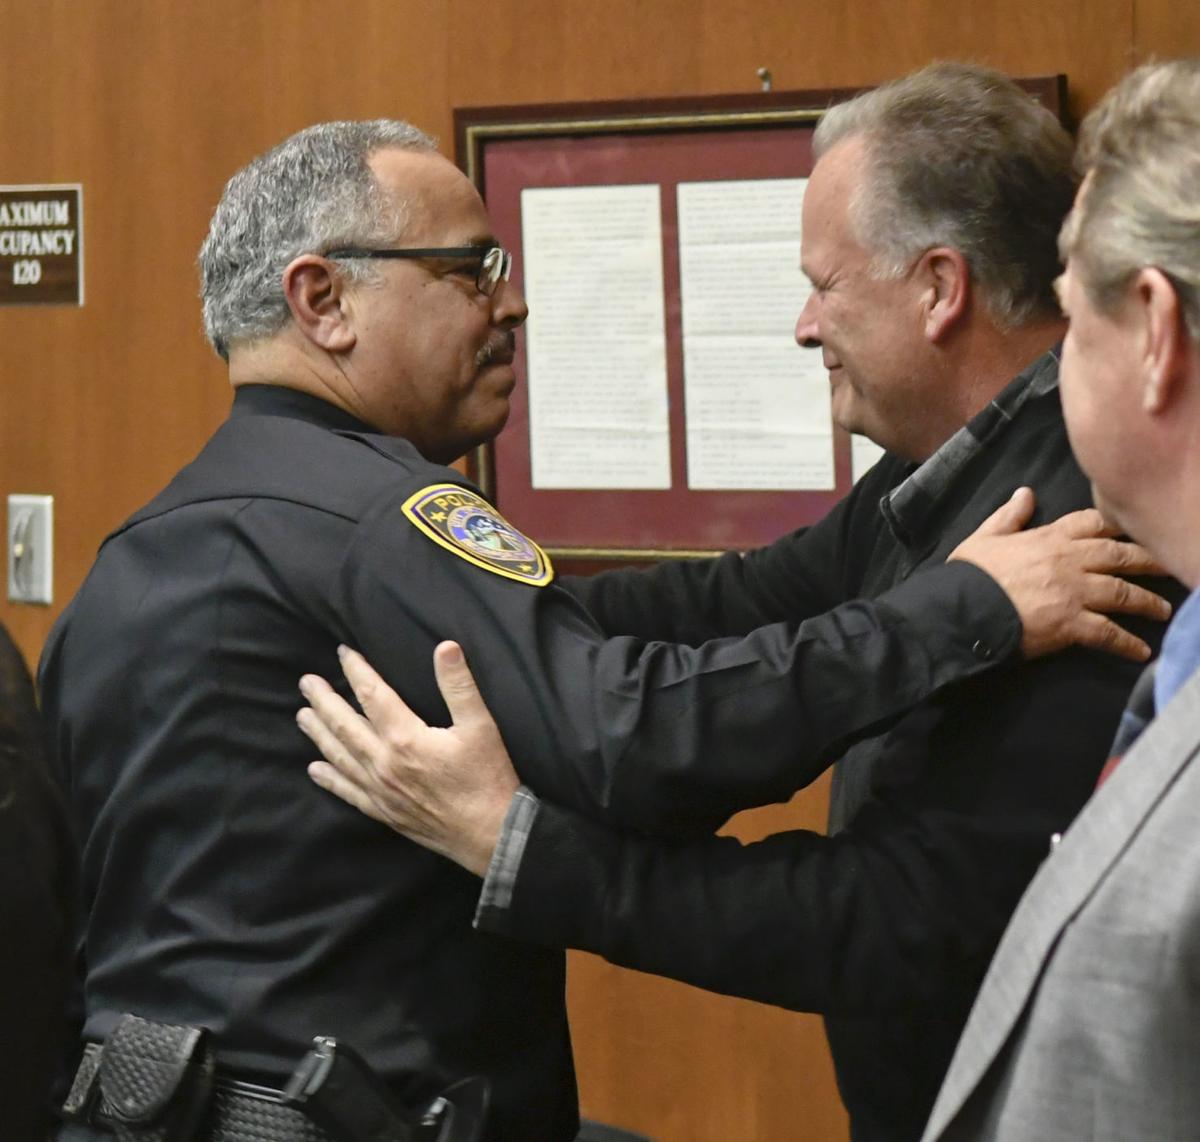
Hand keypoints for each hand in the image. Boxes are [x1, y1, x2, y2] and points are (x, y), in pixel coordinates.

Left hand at [297, 642, 519, 875]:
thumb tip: (446, 647)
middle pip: (345, 725)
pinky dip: (329, 779)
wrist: (490, 834)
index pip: (373, 695)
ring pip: (340, 756)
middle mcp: (384, 764)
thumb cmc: (487, 778)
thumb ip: (459, 685)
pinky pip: (348, 792)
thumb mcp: (480, 726)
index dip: (356, 671)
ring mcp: (380, 791)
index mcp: (405, 738)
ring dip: (319, 734)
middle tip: (306, 682)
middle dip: (324, 701)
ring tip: (302, 715)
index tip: (343, 653)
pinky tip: (314, 770)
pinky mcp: (384, 812)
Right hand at [949, 487, 1170, 660]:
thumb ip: (1009, 516)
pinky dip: (1127, 643)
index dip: (1117, 525)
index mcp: (1049, 538)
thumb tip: (1025, 493)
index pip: (1093, 523)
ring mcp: (1073, 592)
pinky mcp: (1070, 623)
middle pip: (1120, 555)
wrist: (962, 608)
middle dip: (1149, 559)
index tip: (1134, 530)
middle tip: (1171, 564)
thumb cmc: (970, 574)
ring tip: (1164, 611)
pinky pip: (1108, 633)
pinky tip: (1141, 652)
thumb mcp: (985, 537)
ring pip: (1122, 592)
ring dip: (1147, 602)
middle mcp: (1069, 561)